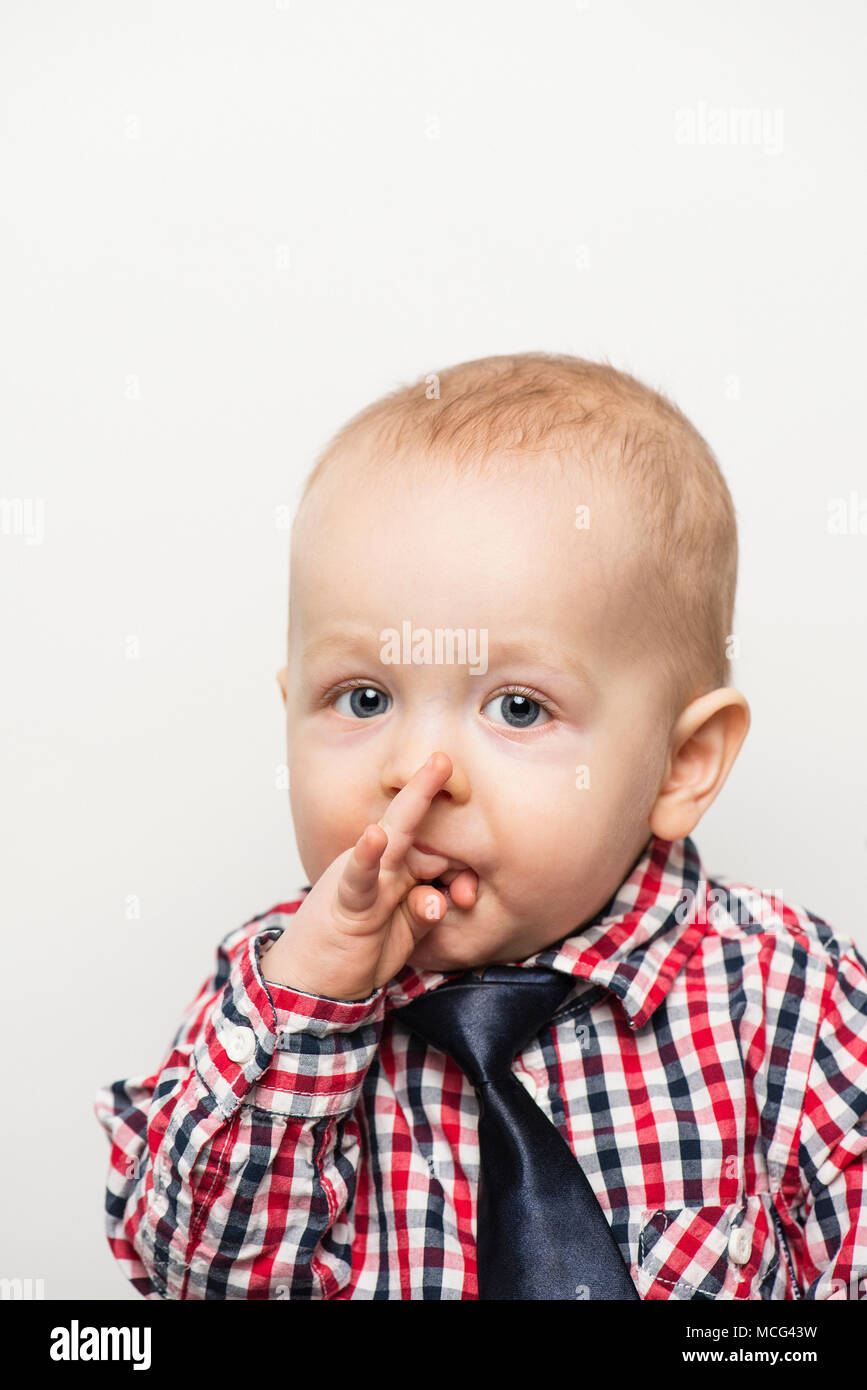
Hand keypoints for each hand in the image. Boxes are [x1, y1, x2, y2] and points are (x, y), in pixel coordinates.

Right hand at [259, 752, 478, 999]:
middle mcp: (380, 867)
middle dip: (427, 790)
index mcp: (396, 872)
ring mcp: (362, 878)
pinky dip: (366, 857)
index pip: (434, 851)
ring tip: (432, 771)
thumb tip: (442, 900)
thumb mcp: (406, 930)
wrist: (312, 982)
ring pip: (392, 838)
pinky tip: (374, 837)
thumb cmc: (358, 951)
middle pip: (410, 825)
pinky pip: (358, 877)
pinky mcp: (344, 900)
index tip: (473, 889)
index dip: (462, 865)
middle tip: (445, 760)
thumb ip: (426, 910)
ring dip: (413, 803)